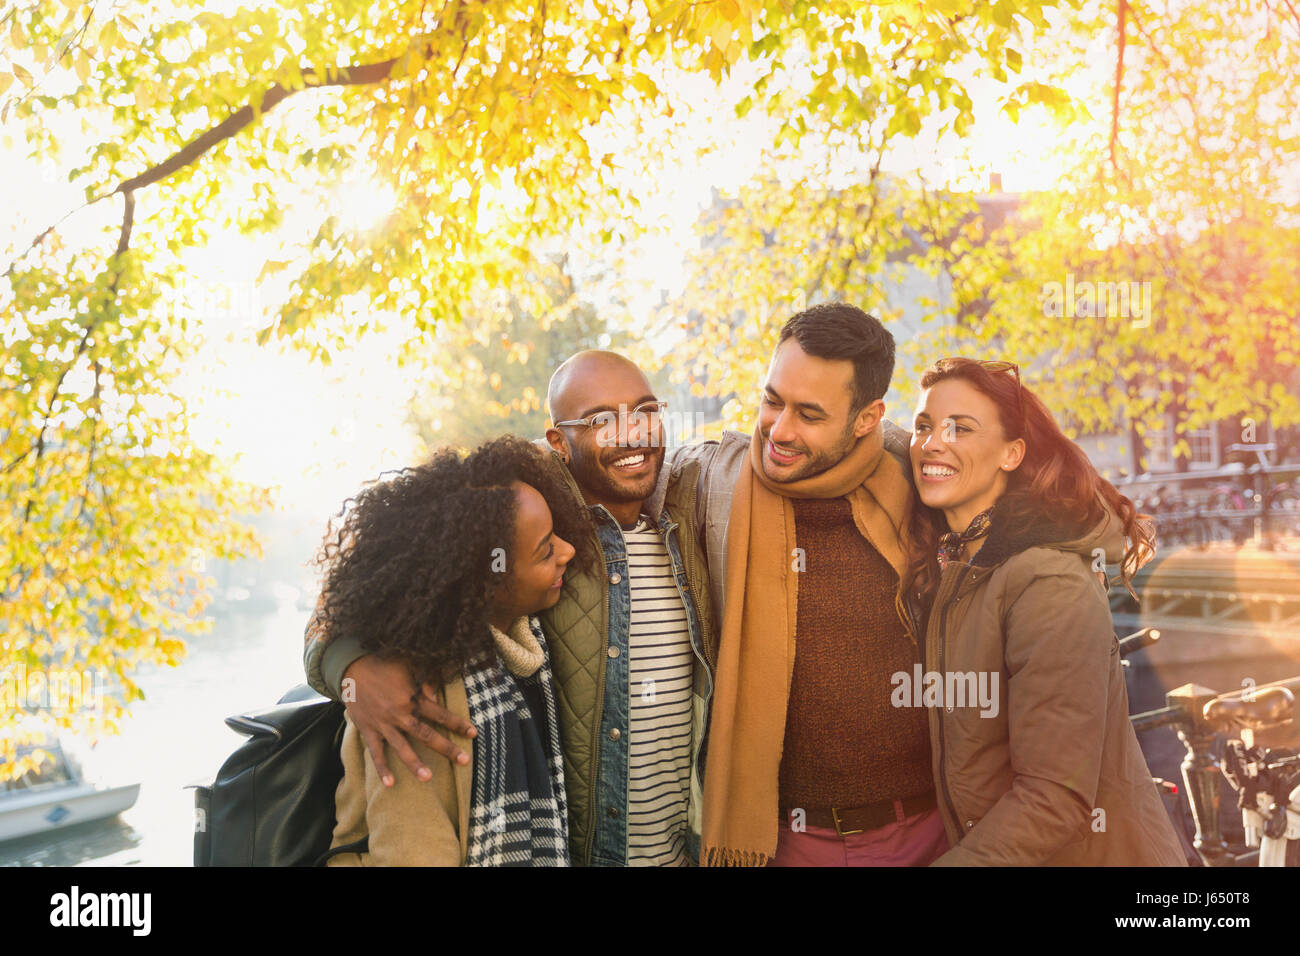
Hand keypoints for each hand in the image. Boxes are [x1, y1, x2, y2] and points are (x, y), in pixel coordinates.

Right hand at [342, 654, 476, 786]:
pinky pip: (375, 752)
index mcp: (412, 698)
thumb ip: (426, 680)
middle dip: (446, 748)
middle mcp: (400, 714)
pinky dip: (382, 768)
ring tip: (428, 778)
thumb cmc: (385, 664)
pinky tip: (390, 784)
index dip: (458, 724)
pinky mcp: (368, 730)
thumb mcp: (409, 666)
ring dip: (415, 764)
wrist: (352, 668)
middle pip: (426, 735)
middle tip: (464, 761)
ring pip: (402, 747)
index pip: (440, 714)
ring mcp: (383, 724)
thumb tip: (436, 696)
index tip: (473, 734)